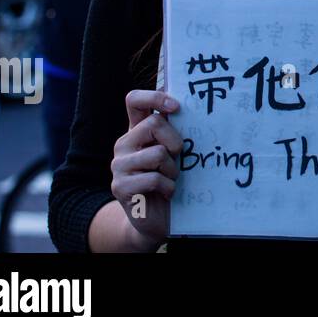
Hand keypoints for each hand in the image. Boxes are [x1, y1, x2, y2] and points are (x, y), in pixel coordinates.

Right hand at [110, 89, 181, 250]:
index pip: (134, 100)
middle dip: (175, 141)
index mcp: (137, 131)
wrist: (157, 219)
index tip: (176, 107)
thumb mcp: (175, 152)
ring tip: (171, 179)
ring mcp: (119, 165)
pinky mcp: (120, 186)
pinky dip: (169, 187)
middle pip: (154, 124)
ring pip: (157, 154)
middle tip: (178, 158)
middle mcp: (124, 144)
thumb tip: (199, 104)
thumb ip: (177, 130)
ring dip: (173, 169)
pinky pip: (154, 179)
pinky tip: (167, 193)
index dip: (154, 97)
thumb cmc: (172, 179)